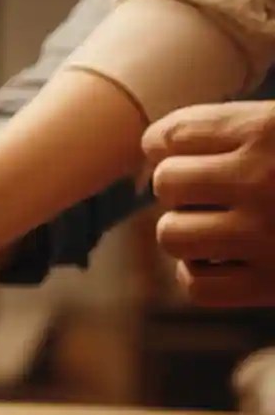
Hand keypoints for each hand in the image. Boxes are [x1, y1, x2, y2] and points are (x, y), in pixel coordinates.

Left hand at [145, 101, 274, 305]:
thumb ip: (239, 130)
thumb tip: (151, 144)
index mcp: (269, 129)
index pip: (173, 134)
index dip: (162, 145)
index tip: (170, 152)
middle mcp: (262, 179)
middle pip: (165, 182)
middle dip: (177, 188)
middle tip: (204, 192)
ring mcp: (266, 236)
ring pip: (170, 234)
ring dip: (184, 231)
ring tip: (213, 226)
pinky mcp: (272, 285)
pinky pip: (196, 285)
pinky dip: (199, 275)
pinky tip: (222, 263)